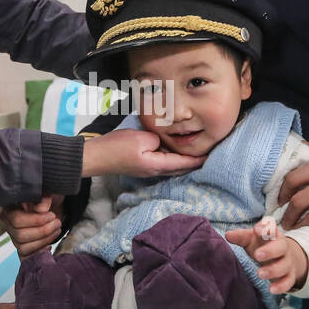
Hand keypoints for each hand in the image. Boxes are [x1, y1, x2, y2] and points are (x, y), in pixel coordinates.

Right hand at [0, 194, 63, 257]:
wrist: (54, 208)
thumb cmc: (47, 200)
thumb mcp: (46, 193)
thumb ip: (42, 198)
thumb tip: (42, 208)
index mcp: (9, 209)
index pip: (16, 220)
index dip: (36, 220)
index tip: (51, 215)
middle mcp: (8, 225)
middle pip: (20, 235)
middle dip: (43, 231)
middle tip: (57, 223)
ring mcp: (14, 238)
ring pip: (23, 247)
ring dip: (44, 240)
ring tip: (56, 230)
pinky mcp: (22, 249)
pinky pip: (27, 256)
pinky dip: (40, 251)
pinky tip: (49, 244)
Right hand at [81, 128, 206, 178]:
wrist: (96, 156)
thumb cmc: (116, 147)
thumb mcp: (141, 138)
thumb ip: (158, 139)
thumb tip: (163, 142)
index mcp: (157, 165)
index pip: (184, 163)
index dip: (199, 158)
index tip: (211, 153)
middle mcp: (155, 171)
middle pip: (181, 168)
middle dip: (195, 161)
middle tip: (209, 153)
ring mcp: (148, 170)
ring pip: (172, 166)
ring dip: (184, 160)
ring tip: (196, 152)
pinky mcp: (142, 165)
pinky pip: (163, 163)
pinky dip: (173, 157)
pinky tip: (175, 150)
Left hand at [224, 217, 308, 293]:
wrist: (283, 257)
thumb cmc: (262, 245)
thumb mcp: (251, 239)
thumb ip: (241, 236)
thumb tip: (228, 235)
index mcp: (273, 235)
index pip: (272, 229)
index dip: (266, 228)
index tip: (257, 230)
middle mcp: (283, 247)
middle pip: (281, 247)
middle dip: (270, 251)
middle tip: (257, 255)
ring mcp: (287, 262)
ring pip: (284, 266)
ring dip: (273, 270)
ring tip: (260, 274)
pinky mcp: (289, 276)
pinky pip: (288, 281)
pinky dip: (281, 286)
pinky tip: (272, 290)